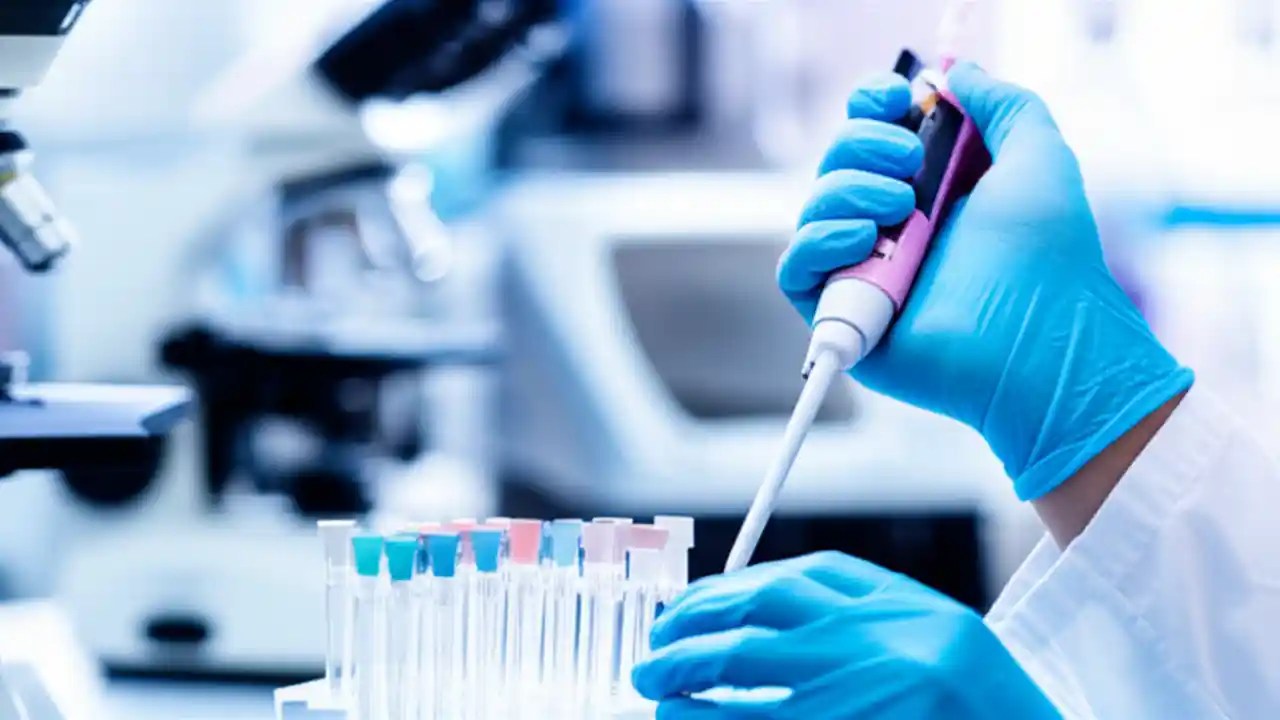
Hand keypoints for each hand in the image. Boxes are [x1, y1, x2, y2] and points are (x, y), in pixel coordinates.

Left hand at [632, 552, 1059, 718]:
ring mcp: (859, 692)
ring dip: (686, 665)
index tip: (696, 603)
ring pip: (746, 660)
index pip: (803, 578)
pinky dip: (709, 715)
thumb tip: (760, 605)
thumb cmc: (978, 708)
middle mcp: (881, 640)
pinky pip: (759, 718)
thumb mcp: (930, 639)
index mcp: (907, 608)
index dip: (736, 587)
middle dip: (695, 620)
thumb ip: (861, 613)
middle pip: (762, 609)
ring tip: (652, 677)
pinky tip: (682, 715)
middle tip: (655, 640)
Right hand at [778, 66, 1192, 499]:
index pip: (871, 134)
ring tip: (901, 210)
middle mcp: (891, 228)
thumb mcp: (1039, 156)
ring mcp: (865, 273)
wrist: (1040, 337)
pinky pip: (794, 269)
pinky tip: (864, 241)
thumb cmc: (1049, 258)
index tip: (898, 97)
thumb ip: (1004, 104)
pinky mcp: (844, 317)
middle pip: (834, 162)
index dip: (870, 107)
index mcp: (930, 188)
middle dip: (862, 144)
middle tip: (911, 162)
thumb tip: (955, 74)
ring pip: (812, 209)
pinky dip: (818, 244)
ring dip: (847, 191)